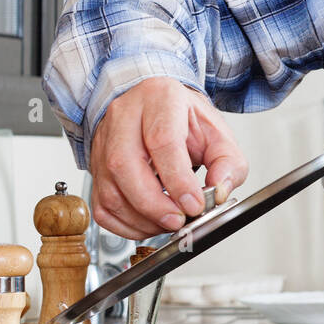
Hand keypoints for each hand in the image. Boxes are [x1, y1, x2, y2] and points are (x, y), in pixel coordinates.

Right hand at [89, 77, 248, 237]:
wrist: (158, 109)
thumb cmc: (186, 121)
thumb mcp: (219, 134)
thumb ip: (228, 163)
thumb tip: (220, 191)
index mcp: (160, 99)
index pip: (162, 141)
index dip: (178, 179)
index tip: (194, 204)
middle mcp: (123, 117)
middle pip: (124, 165)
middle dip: (154, 204)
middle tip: (179, 220)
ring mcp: (103, 143)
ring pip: (109, 189)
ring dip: (141, 218)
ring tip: (169, 222)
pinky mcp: (95, 167)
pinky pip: (101, 205)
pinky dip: (125, 224)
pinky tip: (150, 223)